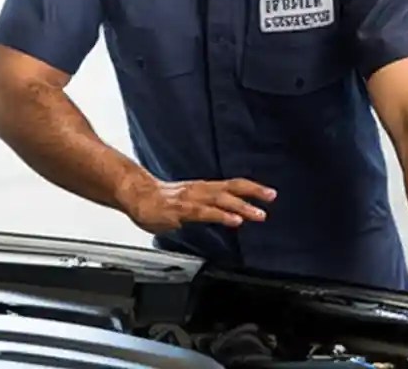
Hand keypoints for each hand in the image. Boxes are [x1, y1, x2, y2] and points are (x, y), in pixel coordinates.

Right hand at [119, 177, 276, 232]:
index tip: (270, 193)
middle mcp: (201, 190)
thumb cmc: (160, 201)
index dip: (252, 188)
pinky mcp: (181, 210)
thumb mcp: (189, 205)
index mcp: (204, 188)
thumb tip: (220, 217)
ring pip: (221, 200)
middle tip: (272, 196)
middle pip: (232, 187)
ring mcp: (191, 199)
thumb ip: (206, 210)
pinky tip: (234, 221)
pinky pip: (205, 213)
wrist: (135, 196)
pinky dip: (221, 216)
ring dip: (242, 207)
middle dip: (254, 192)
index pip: (233, 185)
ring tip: (259, 214)